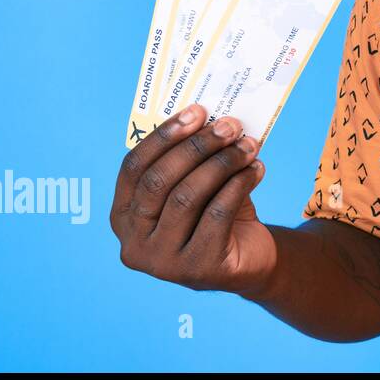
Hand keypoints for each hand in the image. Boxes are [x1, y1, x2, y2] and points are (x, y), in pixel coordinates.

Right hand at [110, 103, 276, 297]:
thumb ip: (193, 161)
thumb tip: (212, 118)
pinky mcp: (197, 269)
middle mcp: (134, 243)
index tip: (196, 111)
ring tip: (249, 145)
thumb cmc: (217, 216)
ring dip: (223, 163)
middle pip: (159, 181)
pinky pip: (217, 214)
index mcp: (123, 217)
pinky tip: (256, 170)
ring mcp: (162, 262)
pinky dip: (238, 185)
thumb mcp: (199, 186)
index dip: (164, 136)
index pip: (133, 168)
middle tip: (230, 125)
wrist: (249, 260)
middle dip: (197, 146)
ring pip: (187, 197)